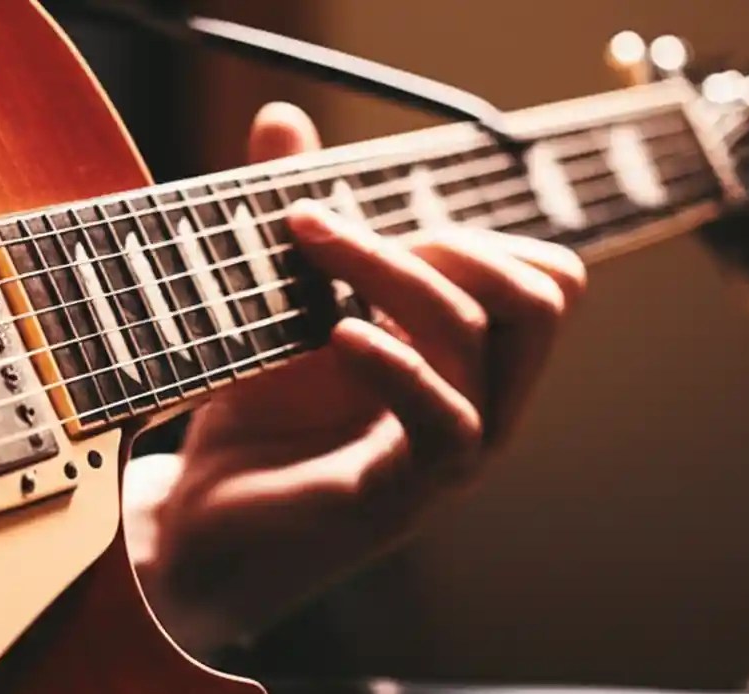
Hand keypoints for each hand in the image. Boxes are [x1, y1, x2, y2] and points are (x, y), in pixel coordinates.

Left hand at [126, 104, 585, 654]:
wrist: (204, 520)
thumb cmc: (254, 416)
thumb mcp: (276, 305)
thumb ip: (296, 219)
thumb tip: (283, 119)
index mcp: (467, 354)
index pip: (541, 274)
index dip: (468, 228)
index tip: (355, 218)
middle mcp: (480, 400)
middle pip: (544, 291)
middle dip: (447, 237)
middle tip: (332, 233)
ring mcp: (453, 453)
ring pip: (493, 336)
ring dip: (403, 274)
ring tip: (317, 254)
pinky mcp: (408, 495)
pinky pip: (449, 422)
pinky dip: (398, 363)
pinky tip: (338, 337)